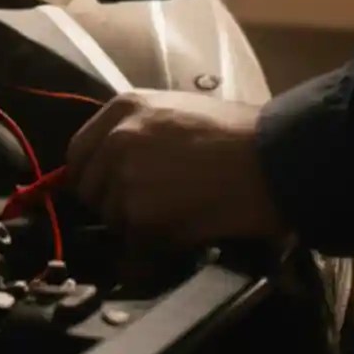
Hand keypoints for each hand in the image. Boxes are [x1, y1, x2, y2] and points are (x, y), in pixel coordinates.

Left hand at [66, 90, 288, 245]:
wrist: (275, 160)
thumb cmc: (240, 135)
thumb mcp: (177, 112)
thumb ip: (137, 132)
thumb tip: (113, 164)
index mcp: (122, 108)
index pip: (78, 152)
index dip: (91, 176)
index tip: (105, 190)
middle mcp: (115, 140)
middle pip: (90, 189)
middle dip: (114, 204)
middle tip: (151, 208)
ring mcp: (125, 177)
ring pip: (111, 218)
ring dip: (137, 226)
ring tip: (178, 215)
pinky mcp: (141, 214)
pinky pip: (133, 242)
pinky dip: (154, 245)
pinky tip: (185, 230)